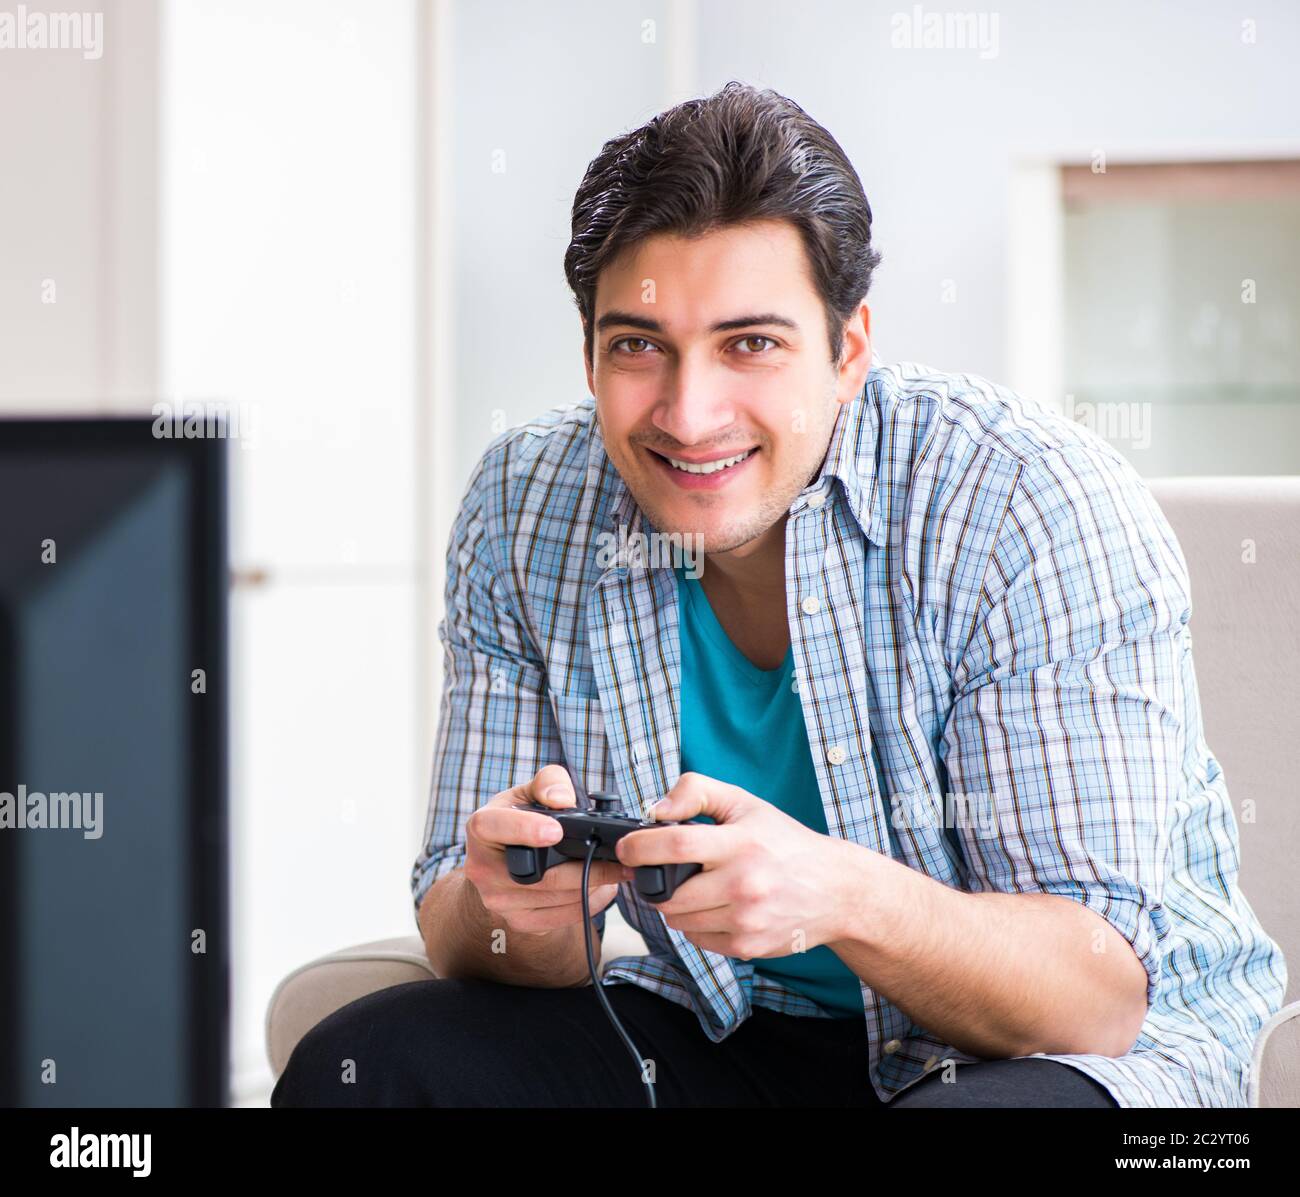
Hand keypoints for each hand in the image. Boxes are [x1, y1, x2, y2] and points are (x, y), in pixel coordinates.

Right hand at [463, 764, 625, 932]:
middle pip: (540, 875)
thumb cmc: (518, 818)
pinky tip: (604, 888)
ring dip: (594, 886)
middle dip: (585, 865)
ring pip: (556, 899)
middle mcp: (483, 868)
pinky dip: (588, 904)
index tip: (556, 831)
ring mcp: (499, 900)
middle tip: (620, 857)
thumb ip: (548, 782)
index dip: (524, 829)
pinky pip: (559, 919)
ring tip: (619, 870)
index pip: (494, 827)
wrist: (501, 861)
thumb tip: (563, 799)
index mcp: (482, 827)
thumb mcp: (528, 791)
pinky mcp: (518, 921)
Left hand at [614, 772, 855, 958]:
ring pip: (678, 919)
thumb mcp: (745, 803)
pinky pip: (697, 939)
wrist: (833, 889)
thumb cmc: (784, 843)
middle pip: (669, 893)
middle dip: (656, 883)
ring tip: (698, 887)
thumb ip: (697, 792)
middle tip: (664, 872)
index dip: (641, 846)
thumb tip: (656, 811)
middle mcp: (743, 883)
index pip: (676, 844)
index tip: (626, 848)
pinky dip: (696, 924)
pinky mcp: (747, 945)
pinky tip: (715, 907)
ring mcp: (745, 919)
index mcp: (740, 843)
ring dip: (675, 905)